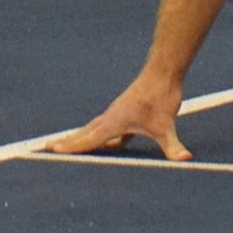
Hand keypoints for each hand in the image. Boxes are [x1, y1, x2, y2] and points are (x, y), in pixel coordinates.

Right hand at [46, 78, 189, 159]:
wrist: (163, 72)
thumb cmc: (160, 97)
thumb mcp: (166, 126)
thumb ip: (173, 146)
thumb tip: (184, 160)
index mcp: (114, 122)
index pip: (88, 139)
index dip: (71, 147)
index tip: (53, 150)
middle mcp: (111, 118)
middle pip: (84, 133)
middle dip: (68, 142)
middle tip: (48, 148)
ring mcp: (117, 114)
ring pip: (94, 129)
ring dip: (81, 137)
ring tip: (67, 145)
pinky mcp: (126, 113)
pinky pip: (109, 129)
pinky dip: (101, 136)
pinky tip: (109, 145)